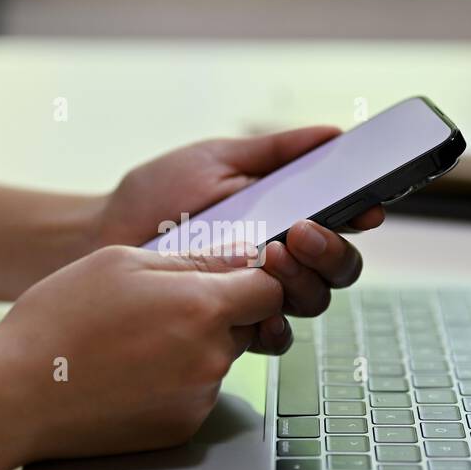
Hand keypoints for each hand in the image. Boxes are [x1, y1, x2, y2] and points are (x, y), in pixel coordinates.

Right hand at [0, 244, 283, 461]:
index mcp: (201, 307)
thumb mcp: (122, 262)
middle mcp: (210, 358)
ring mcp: (198, 399)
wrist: (15, 394)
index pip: (271, 289)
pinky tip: (131, 372)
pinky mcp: (182, 429)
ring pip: (222, 360)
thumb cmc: (58, 322)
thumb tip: (241, 256)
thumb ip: (194, 258)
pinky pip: (198, 393)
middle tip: (165, 308)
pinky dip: (177, 381)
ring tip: (135, 341)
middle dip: (223, 312)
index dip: (252, 277)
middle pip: (251, 326)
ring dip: (197, 346)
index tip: (229, 275)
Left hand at [93, 126, 384, 322]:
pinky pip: (274, 337)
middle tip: (302, 233)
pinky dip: (274, 325)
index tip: (364, 209)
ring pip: (313, 300)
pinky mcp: (234, 325)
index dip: (362, 217)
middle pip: (338, 268)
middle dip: (332, 251)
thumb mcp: (216, 159)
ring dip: (303, 280)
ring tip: (271, 256)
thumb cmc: (158, 195)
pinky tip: (261, 310)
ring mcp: (259, 293)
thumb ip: (275, 150)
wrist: (105, 233)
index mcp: (288, 214)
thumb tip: (333, 132)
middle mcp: (281, 257)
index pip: (342, 221)